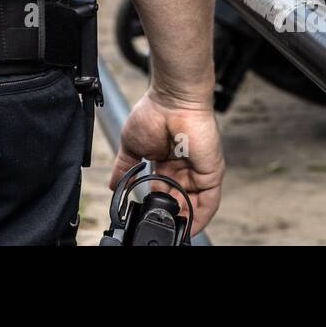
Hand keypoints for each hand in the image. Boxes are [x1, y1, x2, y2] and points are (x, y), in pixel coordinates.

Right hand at [110, 88, 224, 235]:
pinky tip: (188, 227)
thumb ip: (124, 167)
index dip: (155, 204)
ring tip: (169, 227)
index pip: (162, 191)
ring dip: (182, 218)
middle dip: (168, 213)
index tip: (146, 214)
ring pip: (193, 204)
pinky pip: (209, 202)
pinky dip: (200, 217)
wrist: (173, 100)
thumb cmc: (154, 113)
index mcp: (166, 162)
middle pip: (178, 200)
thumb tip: (114, 185)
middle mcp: (184, 168)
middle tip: (157, 222)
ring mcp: (198, 171)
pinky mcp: (211, 173)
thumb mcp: (131, 146)